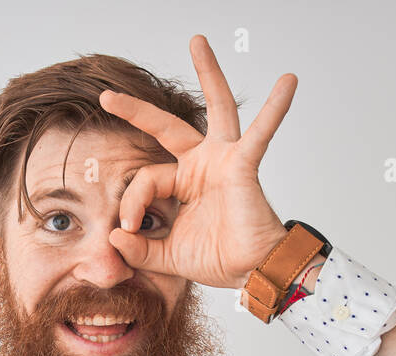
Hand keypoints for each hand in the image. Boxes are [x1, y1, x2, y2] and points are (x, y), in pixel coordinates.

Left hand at [99, 34, 296, 289]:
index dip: (131, 203)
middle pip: (166, 128)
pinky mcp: (243, 165)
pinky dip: (275, 108)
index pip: (146, 179)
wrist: (251, 272)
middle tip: (107, 96)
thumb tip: (111, 237)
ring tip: (197, 42)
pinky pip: (261, 132)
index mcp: (182, 183)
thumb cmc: (217, 259)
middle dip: (136, 111)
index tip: (128, 228)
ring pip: (216, 108)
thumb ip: (138, 248)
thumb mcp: (165, 256)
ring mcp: (223, 161)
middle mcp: (201, 165)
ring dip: (208, 74)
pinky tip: (288, 81)